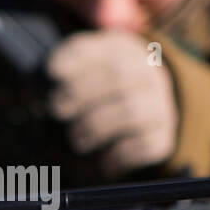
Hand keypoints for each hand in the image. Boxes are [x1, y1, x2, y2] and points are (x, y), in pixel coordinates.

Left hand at [46, 31, 178, 175]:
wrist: (146, 105)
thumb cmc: (99, 87)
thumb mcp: (84, 68)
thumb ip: (64, 71)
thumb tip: (44, 86)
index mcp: (120, 48)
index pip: (103, 46)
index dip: (74, 58)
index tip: (53, 72)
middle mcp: (147, 71)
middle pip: (119, 75)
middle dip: (82, 93)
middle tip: (58, 110)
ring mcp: (160, 103)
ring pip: (131, 110)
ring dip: (96, 127)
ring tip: (77, 139)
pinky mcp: (165, 134)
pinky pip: (144, 144)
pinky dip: (119, 156)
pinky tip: (103, 163)